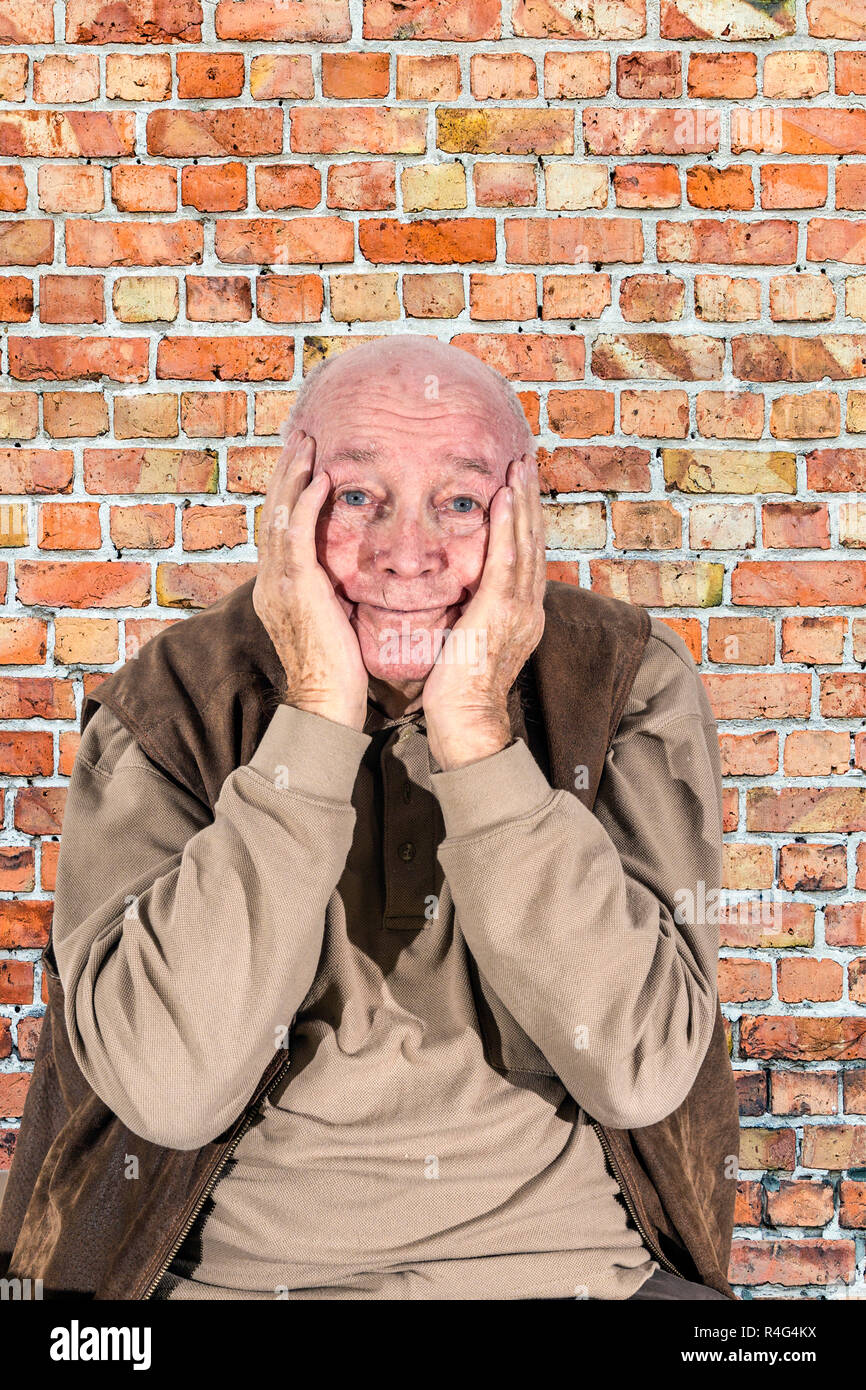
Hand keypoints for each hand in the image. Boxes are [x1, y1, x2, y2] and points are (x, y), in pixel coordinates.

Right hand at [253, 428, 368, 730]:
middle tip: (300, 439)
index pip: (279, 530)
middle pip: (271, 513)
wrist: (327, 703)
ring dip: (293, 475)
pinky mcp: (294, 587)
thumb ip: (334, 593)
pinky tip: (321, 477)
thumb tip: (351, 577)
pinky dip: (306, 502)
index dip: (288, 495)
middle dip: (285, 474)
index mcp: (277, 589)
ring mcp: (277, 583)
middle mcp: (270, 581)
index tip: (303, 466)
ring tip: (307, 444)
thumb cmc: (338, 672)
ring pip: (278, 514)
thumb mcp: (333, 622)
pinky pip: (296, 533)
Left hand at [422, 453, 545, 769]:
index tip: (517, 490)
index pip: (524, 557)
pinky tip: (504, 499)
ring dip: (523, 502)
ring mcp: (521, 609)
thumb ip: (470, 613)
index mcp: (522, 614)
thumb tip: (456, 594)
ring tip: (518, 467)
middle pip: (533, 542)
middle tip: (524, 463)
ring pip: (526, 544)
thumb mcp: (469, 641)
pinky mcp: (502, 612)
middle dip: (529, 501)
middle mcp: (528, 607)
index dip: (523, 522)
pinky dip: (509, 527)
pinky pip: (508, 560)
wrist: (465, 721)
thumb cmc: (457, 689)